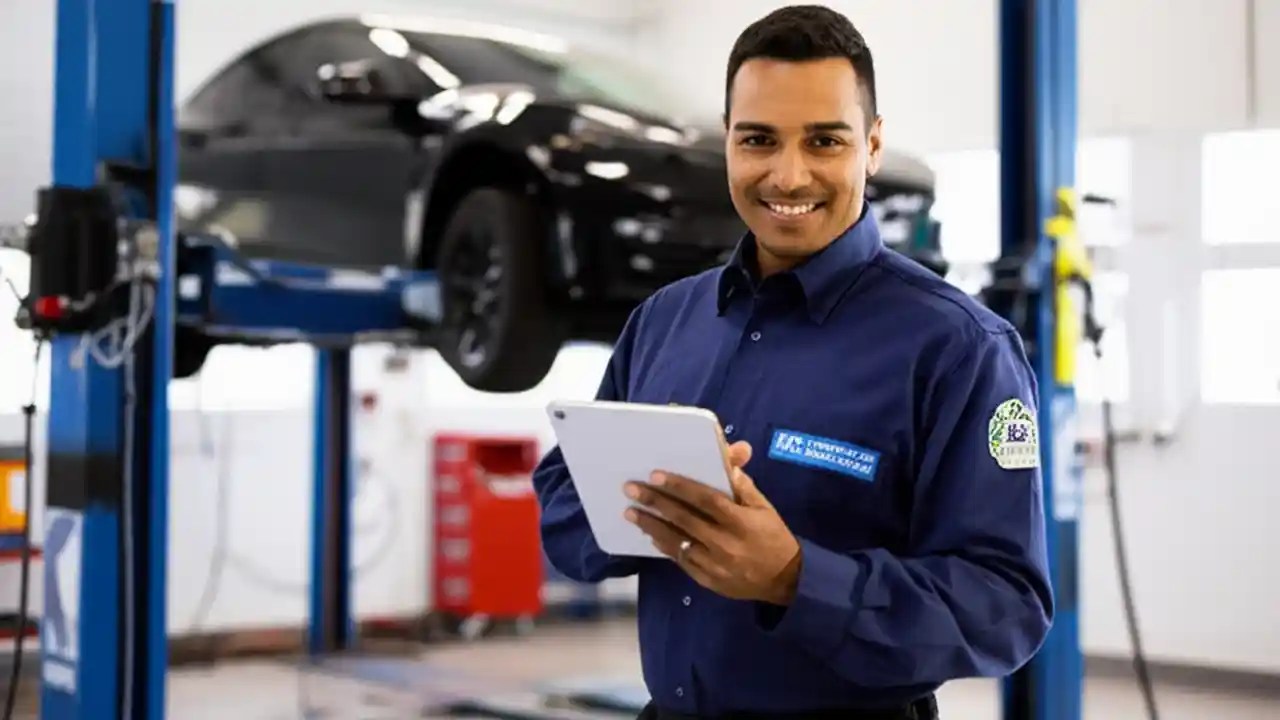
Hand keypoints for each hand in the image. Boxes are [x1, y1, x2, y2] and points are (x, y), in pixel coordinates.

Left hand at [623, 440, 802, 604]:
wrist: (785, 581)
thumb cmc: (773, 537)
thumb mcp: (765, 508)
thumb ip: (743, 487)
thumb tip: (728, 461)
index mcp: (741, 522)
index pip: (705, 499)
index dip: (679, 486)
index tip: (655, 475)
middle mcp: (725, 543)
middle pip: (684, 519)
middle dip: (654, 502)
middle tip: (631, 489)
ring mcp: (714, 564)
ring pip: (676, 541)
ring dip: (651, 525)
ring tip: (630, 512)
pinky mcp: (708, 580)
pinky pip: (681, 560)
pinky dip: (665, 546)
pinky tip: (651, 534)